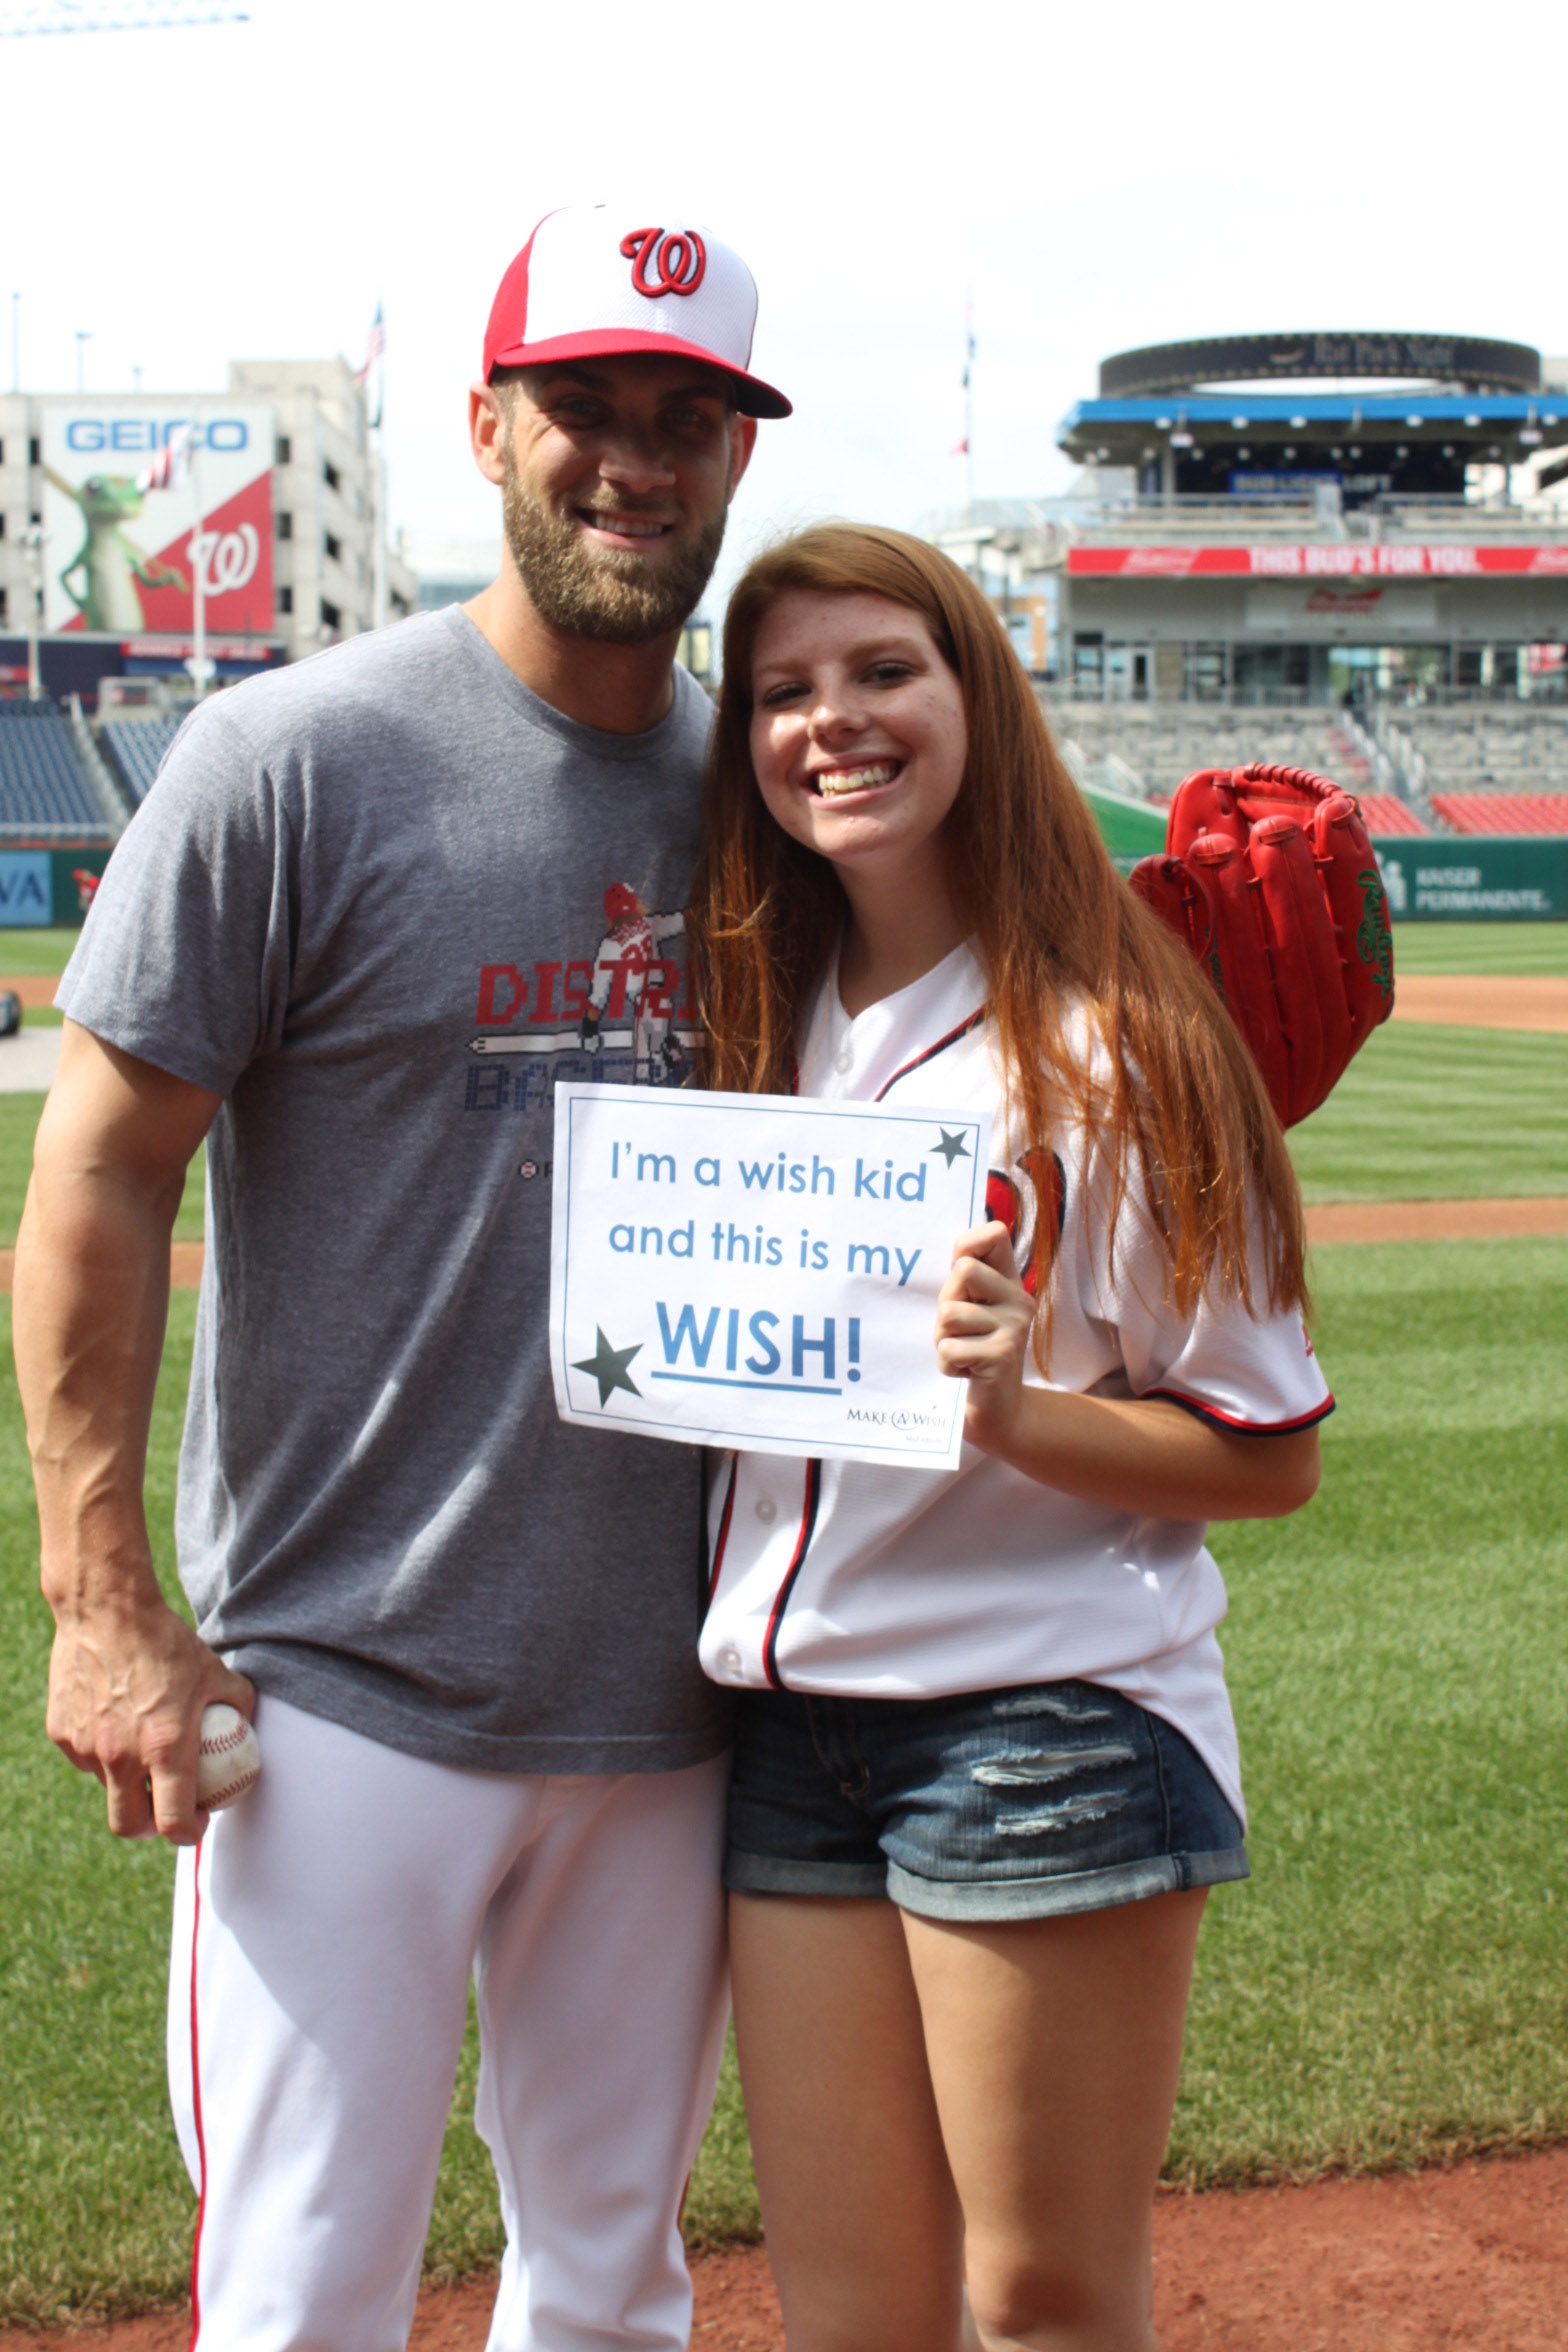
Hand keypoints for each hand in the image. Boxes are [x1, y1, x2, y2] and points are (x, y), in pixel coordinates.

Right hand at [46, 1593, 254, 1844]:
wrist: (107, 1610)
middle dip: (150, 1829)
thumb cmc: (166, 1641)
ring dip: (128, 1782)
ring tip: (142, 1746)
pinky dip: (103, 1753)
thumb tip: (247, 1730)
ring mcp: (86, 1748)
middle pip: (130, 1826)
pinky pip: (86, 1758)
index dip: (189, 1832)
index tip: (198, 1822)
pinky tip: (115, 1720)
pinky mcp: (63, 1733)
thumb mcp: (215, 1671)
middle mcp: (120, 1756)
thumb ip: (237, 1705)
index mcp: (164, 1747)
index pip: (172, 1821)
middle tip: (166, 1809)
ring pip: (108, 1787)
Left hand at [934, 1220, 1037, 1456]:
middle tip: (959, 1331)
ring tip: (962, 1353)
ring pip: (949, 1313)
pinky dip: (947, 1365)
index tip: (960, 1270)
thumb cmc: (972, 1354)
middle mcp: (1019, 1299)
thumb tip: (960, 1253)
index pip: (994, 1234)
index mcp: (1009, 1283)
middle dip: (945, 1305)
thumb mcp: (967, 1309)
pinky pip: (948, 1348)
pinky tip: (966, 1373)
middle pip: (963, 1270)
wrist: (997, 1412)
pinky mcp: (1002, 1355)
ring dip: (942, 1339)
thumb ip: (964, 1281)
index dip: (967, 1244)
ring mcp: (1014, 1326)